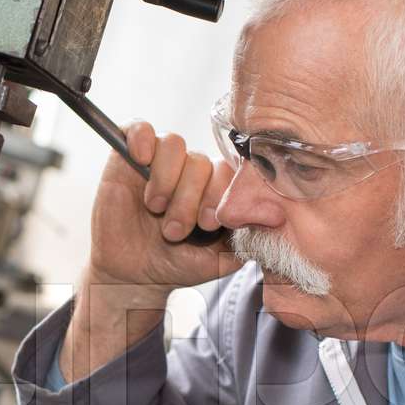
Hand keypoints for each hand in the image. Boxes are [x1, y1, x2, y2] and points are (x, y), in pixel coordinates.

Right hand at [85, 122, 235, 289]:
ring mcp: (159, 161)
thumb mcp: (219, 260)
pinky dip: (142, 139)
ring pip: (174, 145)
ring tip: (156, 209)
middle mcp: (189, 171)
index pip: (228, 171)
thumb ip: (248, 237)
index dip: (220, 194)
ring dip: (166, 181)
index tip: (209, 224)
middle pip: (200, 161)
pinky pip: (139, 128)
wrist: (133, 276)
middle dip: (190, 198)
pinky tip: (140, 160)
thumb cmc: (175, 263)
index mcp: (214, 188)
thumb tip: (277, 215)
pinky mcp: (127, 156)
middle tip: (177, 230)